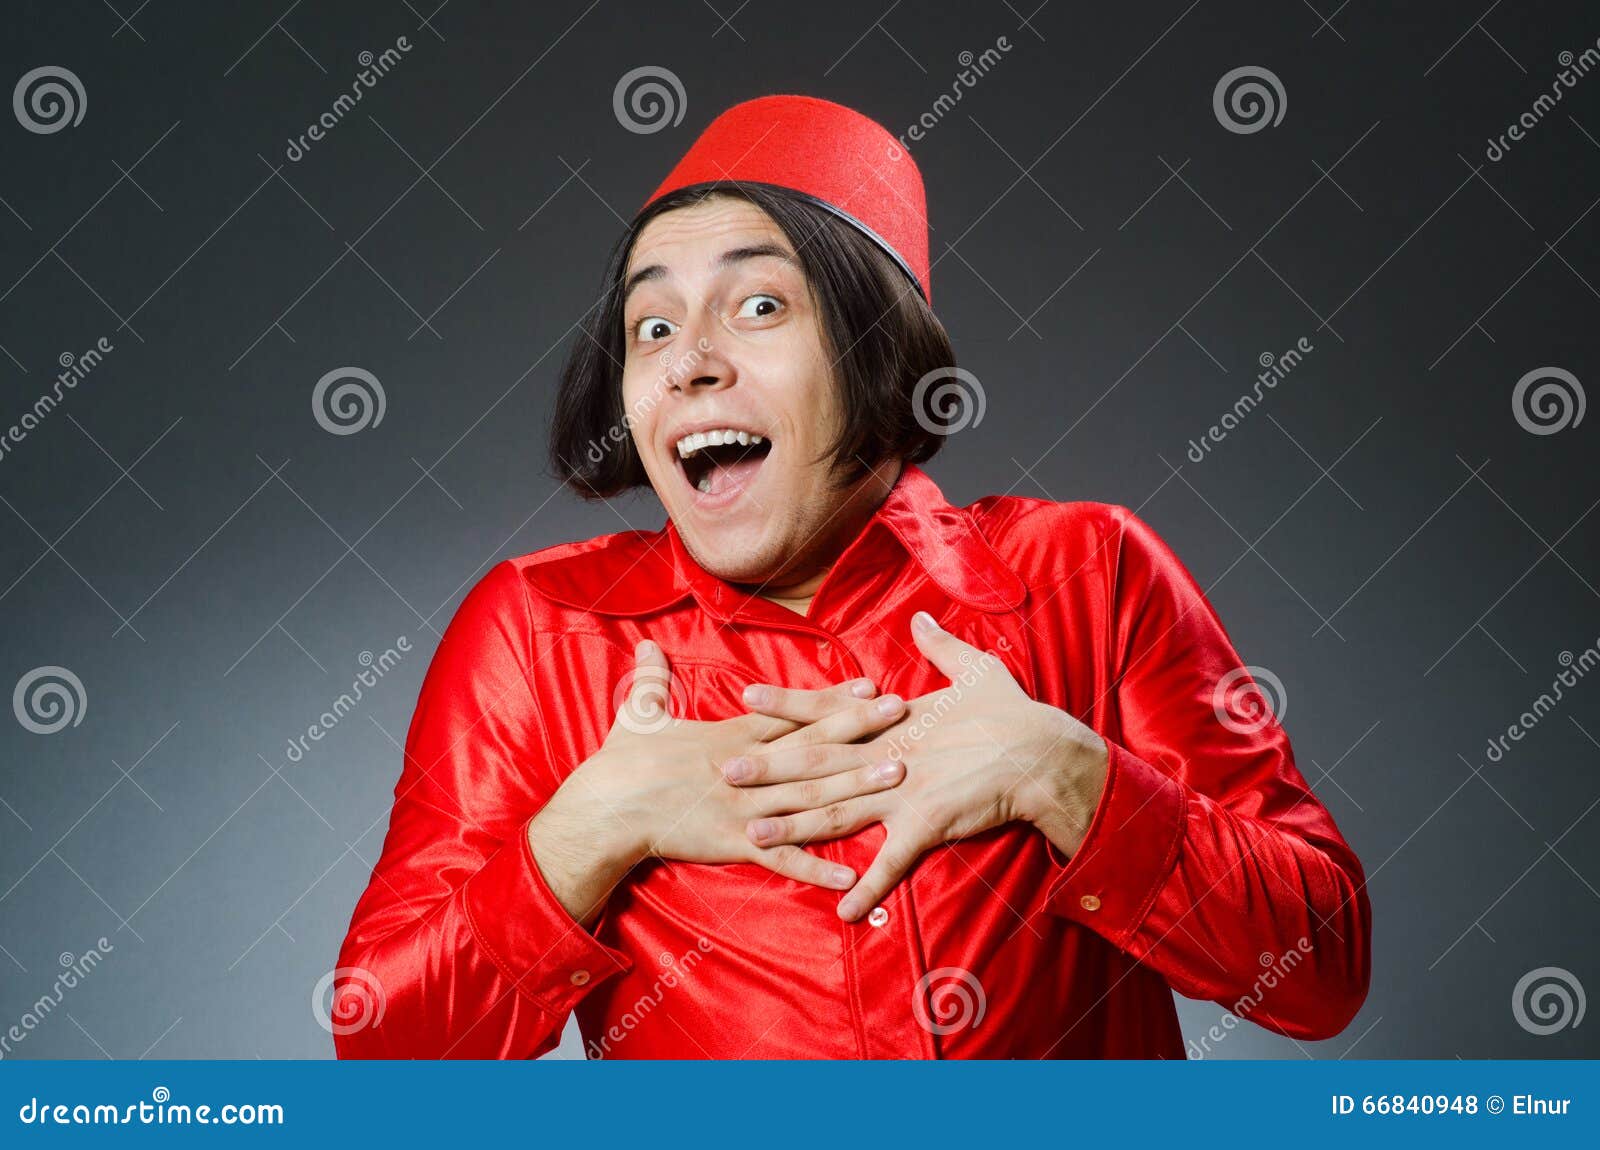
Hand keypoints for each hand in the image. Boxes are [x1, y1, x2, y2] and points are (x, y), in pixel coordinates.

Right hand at [530, 639, 909, 922]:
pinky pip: (782, 858)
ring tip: (897, 776)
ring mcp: (744, 808)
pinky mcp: (734, 844)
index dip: (832, 699)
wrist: (604, 810)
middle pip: (812, 746)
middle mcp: (746, 769)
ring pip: (810, 796)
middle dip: (860, 729)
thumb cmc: (620, 764)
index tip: (868, 684)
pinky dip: (816, 867)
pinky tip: (852, 874)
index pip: (791, 714)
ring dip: (856, 786)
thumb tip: (647, 646)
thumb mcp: (638, 715)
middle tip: (903, 715)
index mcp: (730, 737)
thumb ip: (652, 680)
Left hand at [735, 612, 1108, 920]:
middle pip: (816, 763)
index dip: (784, 706)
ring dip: (794, 826)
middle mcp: (888, 755)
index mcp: (893, 722)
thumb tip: (921, 618)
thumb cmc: (1014, 714)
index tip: (744, 696)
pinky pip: (891, 863)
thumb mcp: (974, 670)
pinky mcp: (927, 825)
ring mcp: (904, 791)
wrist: (1048, 755)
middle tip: (722, 772)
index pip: (827, 710)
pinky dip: (867, 886)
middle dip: (768, 769)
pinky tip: (842, 911)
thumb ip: (939, 647)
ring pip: (837, 811)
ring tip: (753, 838)